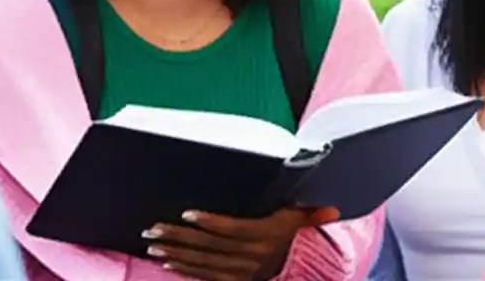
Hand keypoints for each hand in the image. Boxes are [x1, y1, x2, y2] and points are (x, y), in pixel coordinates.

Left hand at [143, 206, 339, 279]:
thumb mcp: (305, 221)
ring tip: (153, 245)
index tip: (187, 214)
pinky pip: (207, 277)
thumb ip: (313, 215)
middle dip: (180, 237)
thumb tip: (331, 211)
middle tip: (153, 229)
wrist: (305, 270)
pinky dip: (186, 270)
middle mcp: (252, 257)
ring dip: (177, 254)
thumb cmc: (300, 236)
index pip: (233, 230)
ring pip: (204, 263)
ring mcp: (242, 272)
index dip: (210, 223)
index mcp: (266, 237)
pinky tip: (168, 263)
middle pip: (211, 246)